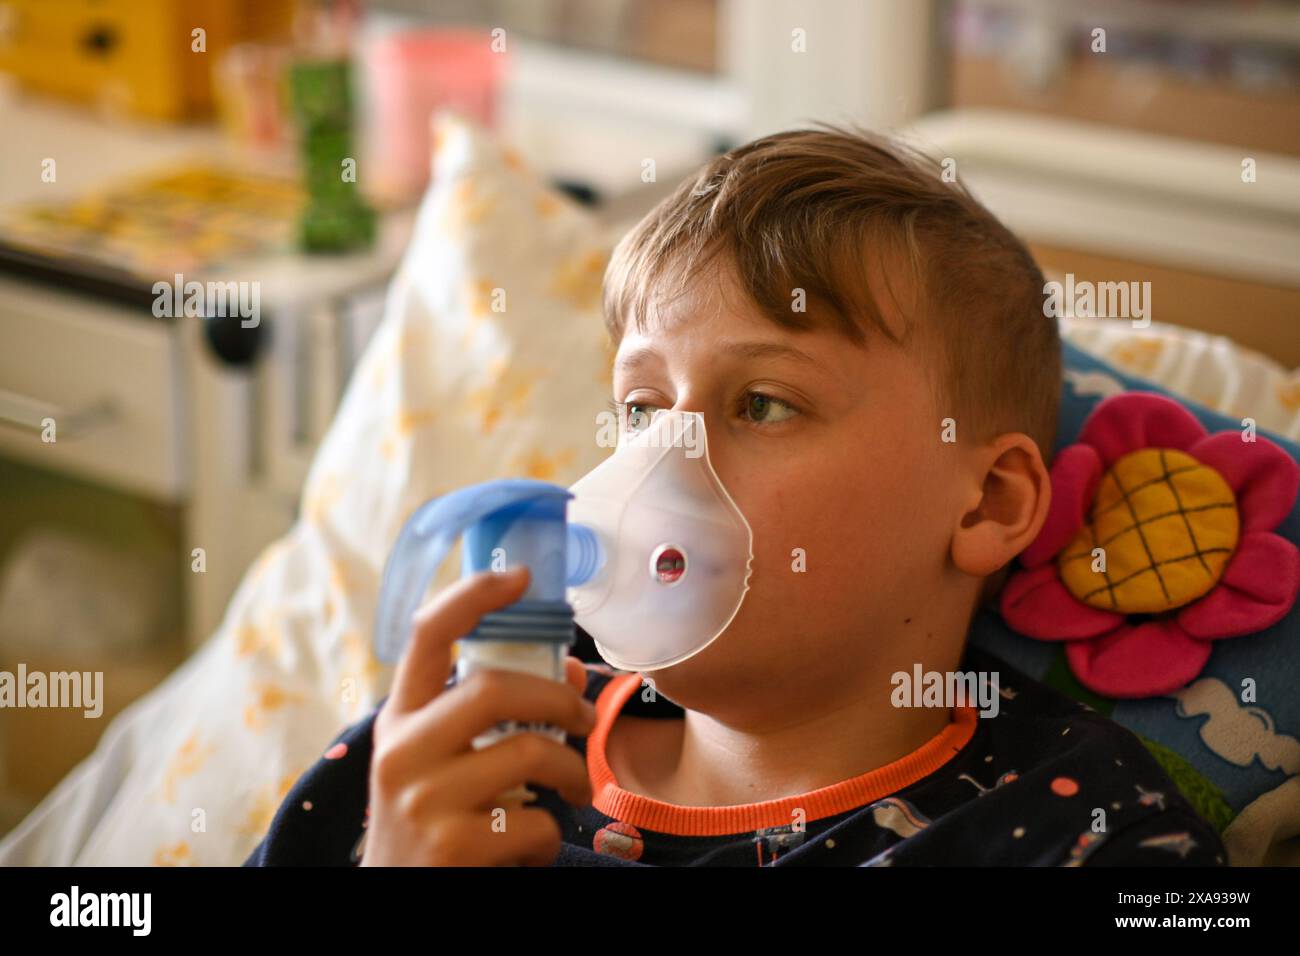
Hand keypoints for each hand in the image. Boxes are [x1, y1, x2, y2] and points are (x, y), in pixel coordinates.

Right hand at [361, 567, 597, 865]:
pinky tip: (532, 844)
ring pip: (528, 752)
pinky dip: (549, 835)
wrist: (391, 903)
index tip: (521, 576)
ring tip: (575, 788)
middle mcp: (401, 752)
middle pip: (494, 688)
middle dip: (559, 700)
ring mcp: (422, 800)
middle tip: (586, 720)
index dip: (474, 596)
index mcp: (400, 718)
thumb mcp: (442, 761)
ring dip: (571, 770)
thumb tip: (570, 674)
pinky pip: (534, 823)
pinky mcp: (450, 847)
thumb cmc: (430, 819)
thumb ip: (495, 714)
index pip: (427, 635)